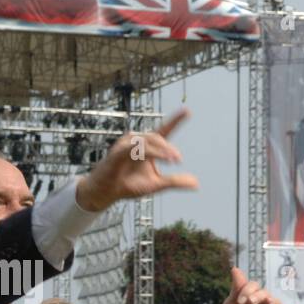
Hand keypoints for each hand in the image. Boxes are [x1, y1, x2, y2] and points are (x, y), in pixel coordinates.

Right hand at [74, 110, 195, 212]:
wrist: (106, 193)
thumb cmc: (128, 185)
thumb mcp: (156, 185)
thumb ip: (175, 182)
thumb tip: (196, 184)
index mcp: (148, 147)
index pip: (164, 131)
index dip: (175, 121)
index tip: (187, 111)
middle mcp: (137, 142)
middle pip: (157, 138)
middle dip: (168, 149)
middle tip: (177, 160)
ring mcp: (126, 145)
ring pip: (148, 142)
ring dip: (161, 150)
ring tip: (172, 160)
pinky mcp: (118, 152)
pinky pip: (135, 149)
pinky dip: (148, 152)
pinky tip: (158, 158)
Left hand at [214, 268, 295, 303]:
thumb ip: (236, 289)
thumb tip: (235, 268)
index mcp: (248, 297)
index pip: (253, 286)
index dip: (247, 289)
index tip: (239, 301)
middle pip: (264, 293)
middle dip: (257, 295)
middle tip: (247, 302)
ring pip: (274, 303)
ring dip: (270, 301)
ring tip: (266, 302)